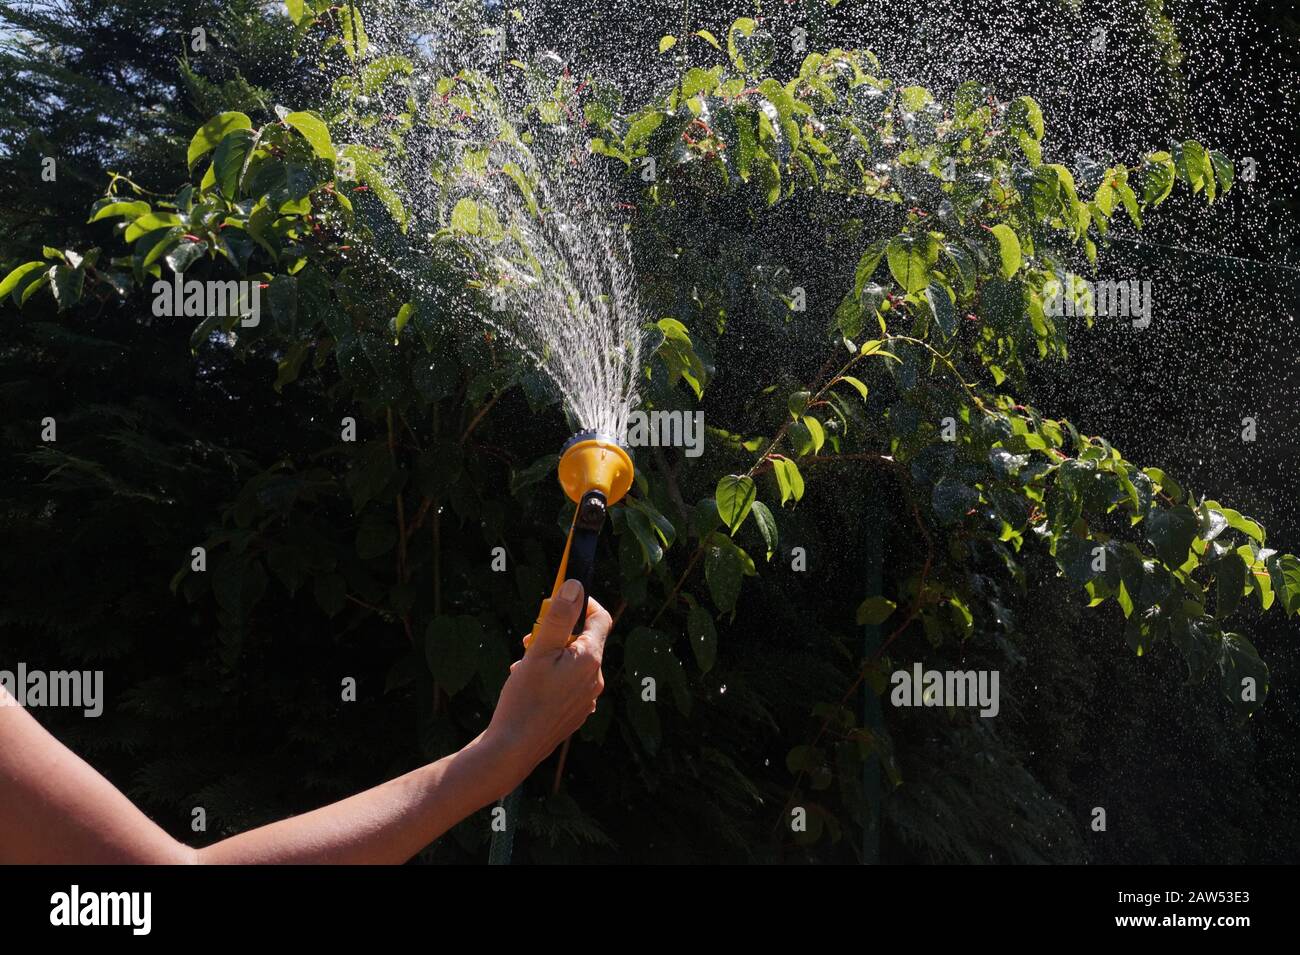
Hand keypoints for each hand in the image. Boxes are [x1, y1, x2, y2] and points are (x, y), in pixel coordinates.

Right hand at [484, 579, 609, 785]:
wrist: (512, 750)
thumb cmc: (524, 699)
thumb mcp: (538, 651)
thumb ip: (558, 617)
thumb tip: (575, 586)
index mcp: (590, 660)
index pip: (600, 618)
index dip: (582, 603)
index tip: (560, 599)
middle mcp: (595, 679)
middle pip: (582, 640)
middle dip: (556, 633)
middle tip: (529, 639)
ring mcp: (586, 699)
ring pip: (572, 663)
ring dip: (549, 656)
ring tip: (523, 665)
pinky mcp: (574, 713)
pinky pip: (566, 684)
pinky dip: (549, 677)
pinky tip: (527, 686)